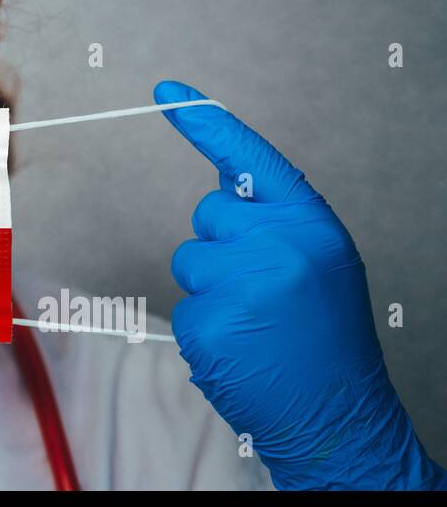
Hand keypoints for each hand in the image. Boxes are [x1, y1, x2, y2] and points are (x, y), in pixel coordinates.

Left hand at [155, 80, 444, 490]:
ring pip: (189, 261)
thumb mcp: (318, 262)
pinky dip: (204, 329)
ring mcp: (240, 285)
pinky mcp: (209, 324)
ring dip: (211, 289)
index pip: (249, 159)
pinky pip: (183, 307)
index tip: (166, 90)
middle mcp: (276, 246)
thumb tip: (220, 184)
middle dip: (222, 246)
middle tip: (263, 291)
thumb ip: (273, 221)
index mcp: (309, 224)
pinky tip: (241, 349)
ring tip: (256, 324)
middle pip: (207, 215)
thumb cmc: (326, 336)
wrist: (340, 416)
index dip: (206, 123)